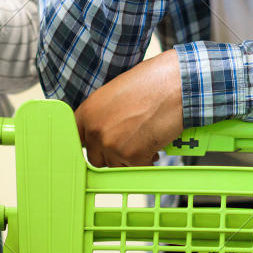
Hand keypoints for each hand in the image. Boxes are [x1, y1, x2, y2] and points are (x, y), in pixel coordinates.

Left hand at [75, 50, 184, 166]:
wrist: (176, 84)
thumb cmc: (152, 83)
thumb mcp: (115, 94)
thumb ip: (102, 116)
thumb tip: (100, 134)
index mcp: (87, 112)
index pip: (76, 140)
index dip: (91, 144)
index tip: (99, 147)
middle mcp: (95, 130)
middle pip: (96, 158)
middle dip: (112, 154)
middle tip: (129, 142)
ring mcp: (112, 145)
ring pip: (116, 166)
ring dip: (130, 159)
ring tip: (145, 141)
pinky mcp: (132, 156)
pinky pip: (136, 169)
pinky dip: (146, 162)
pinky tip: (154, 147)